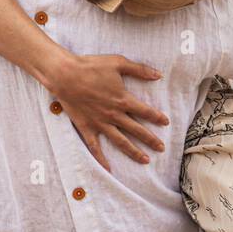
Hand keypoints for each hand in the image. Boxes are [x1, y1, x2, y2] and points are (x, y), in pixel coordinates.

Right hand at [39, 52, 170, 171]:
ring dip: (134, 152)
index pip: (145, 111)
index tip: (166, 123)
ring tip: (145, 160)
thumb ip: (139, 70)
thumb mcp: (118, 62)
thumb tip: (158, 75)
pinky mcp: (86, 127)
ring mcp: (100, 123)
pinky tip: (108, 169)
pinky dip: (101, 159)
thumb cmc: (91, 66)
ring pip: (121, 141)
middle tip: (161, 148)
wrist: (65, 75)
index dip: (157, 117)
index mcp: (123, 99)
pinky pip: (95, 147)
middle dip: (150, 140)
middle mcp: (114, 115)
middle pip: (137, 130)